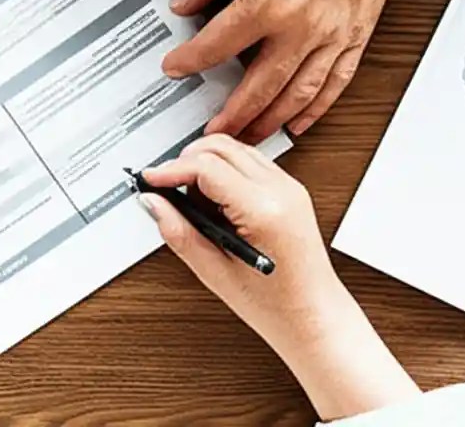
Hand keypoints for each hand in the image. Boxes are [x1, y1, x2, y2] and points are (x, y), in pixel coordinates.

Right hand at [139, 135, 419, 420]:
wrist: (314, 315)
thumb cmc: (277, 305)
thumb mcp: (215, 272)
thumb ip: (180, 233)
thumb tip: (154, 203)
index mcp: (264, 211)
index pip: (206, 167)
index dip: (171, 169)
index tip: (150, 179)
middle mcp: (281, 191)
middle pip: (220, 147)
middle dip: (185, 161)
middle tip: (165, 189)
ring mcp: (289, 187)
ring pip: (235, 149)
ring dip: (205, 163)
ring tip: (192, 202)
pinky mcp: (291, 190)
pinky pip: (250, 162)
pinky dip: (224, 170)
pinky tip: (215, 202)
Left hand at [161, 0, 400, 141]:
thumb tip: (186, 1)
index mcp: (272, 1)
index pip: (219, 45)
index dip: (191, 60)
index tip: (175, 68)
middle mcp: (304, 27)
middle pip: (259, 86)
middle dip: (232, 115)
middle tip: (212, 131)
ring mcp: (334, 34)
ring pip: (298, 94)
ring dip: (271, 121)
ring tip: (250, 134)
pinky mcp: (357, 33)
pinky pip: (336, 82)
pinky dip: (317, 108)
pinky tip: (301, 120)